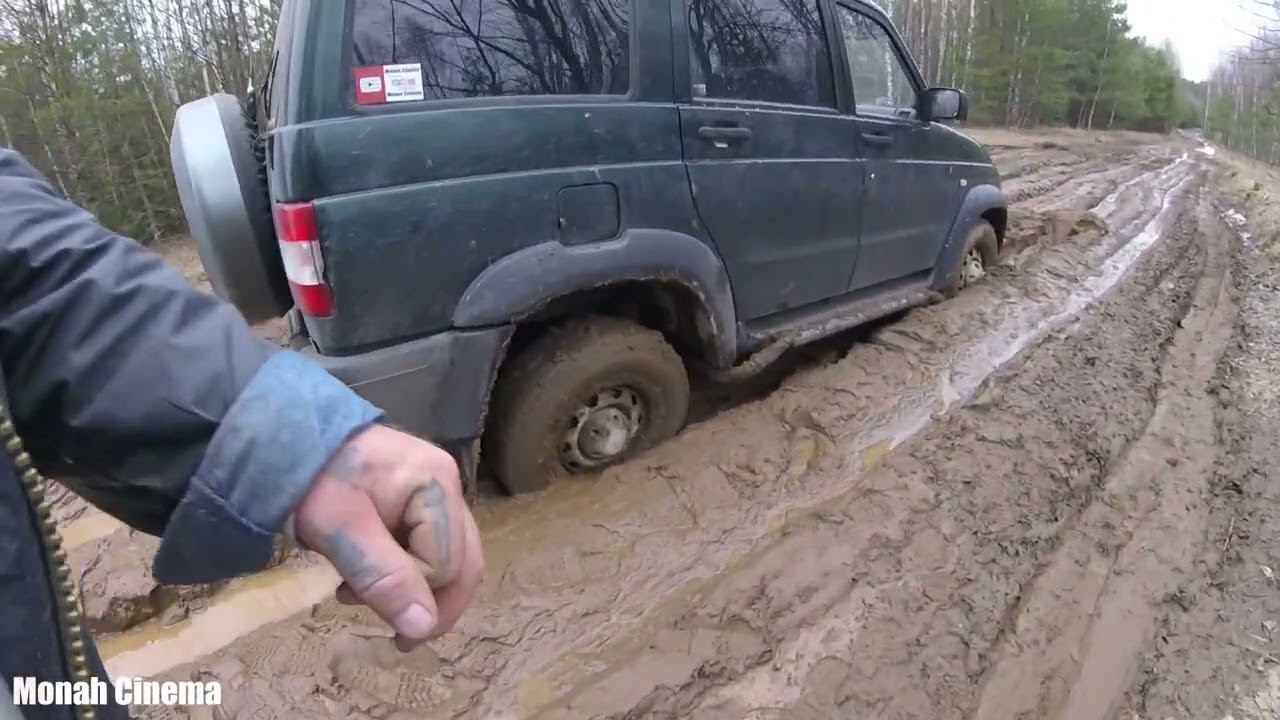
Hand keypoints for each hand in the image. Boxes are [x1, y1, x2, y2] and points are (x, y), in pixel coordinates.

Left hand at [293, 425, 483, 650]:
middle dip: (430, 604)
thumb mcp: (340, 529)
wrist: (284, 436)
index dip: (411, 594)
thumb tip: (424, 628)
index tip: (361, 608)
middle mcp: (447, 486)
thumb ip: (383, 576)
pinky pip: (425, 545)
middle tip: (397, 640)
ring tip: (360, 598)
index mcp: (436, 486)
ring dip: (412, 589)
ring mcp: (434, 491)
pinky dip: (402, 571)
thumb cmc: (311, 479)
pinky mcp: (415, 498)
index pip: (444, 564)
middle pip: (462, 561)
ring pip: (446, 557)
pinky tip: (363, 578)